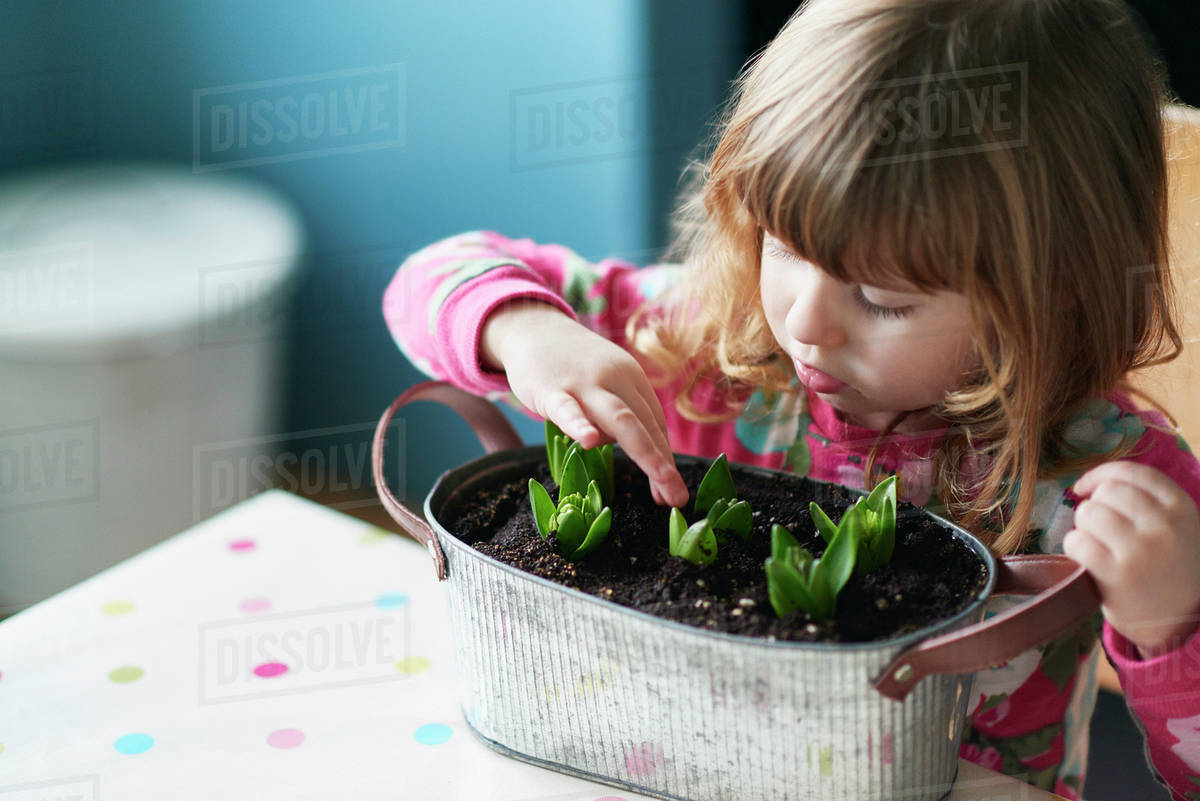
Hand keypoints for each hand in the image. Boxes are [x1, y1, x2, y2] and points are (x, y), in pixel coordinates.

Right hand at [481, 299, 688, 507]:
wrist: (533, 330)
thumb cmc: (573, 367)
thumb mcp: (605, 385)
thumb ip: (620, 417)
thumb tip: (641, 454)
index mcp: (632, 379)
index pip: (655, 423)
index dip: (664, 458)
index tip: (670, 490)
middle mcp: (616, 379)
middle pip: (646, 424)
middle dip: (663, 463)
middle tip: (677, 498)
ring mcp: (585, 383)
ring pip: (620, 418)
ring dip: (644, 450)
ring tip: (661, 479)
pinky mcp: (552, 389)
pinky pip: (567, 410)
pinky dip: (579, 424)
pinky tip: (588, 442)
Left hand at [1064, 461, 1199, 657]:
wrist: (1178, 624)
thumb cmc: (1168, 569)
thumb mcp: (1176, 528)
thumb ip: (1147, 501)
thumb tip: (1090, 483)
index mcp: (1182, 508)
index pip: (1133, 472)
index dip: (1101, 474)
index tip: (1086, 487)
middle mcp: (1164, 526)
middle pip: (1107, 492)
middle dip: (1096, 507)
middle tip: (1102, 532)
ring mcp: (1140, 550)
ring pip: (1088, 513)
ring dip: (1084, 528)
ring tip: (1098, 547)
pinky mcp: (1116, 575)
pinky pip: (1077, 542)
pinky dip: (1075, 549)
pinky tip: (1089, 561)